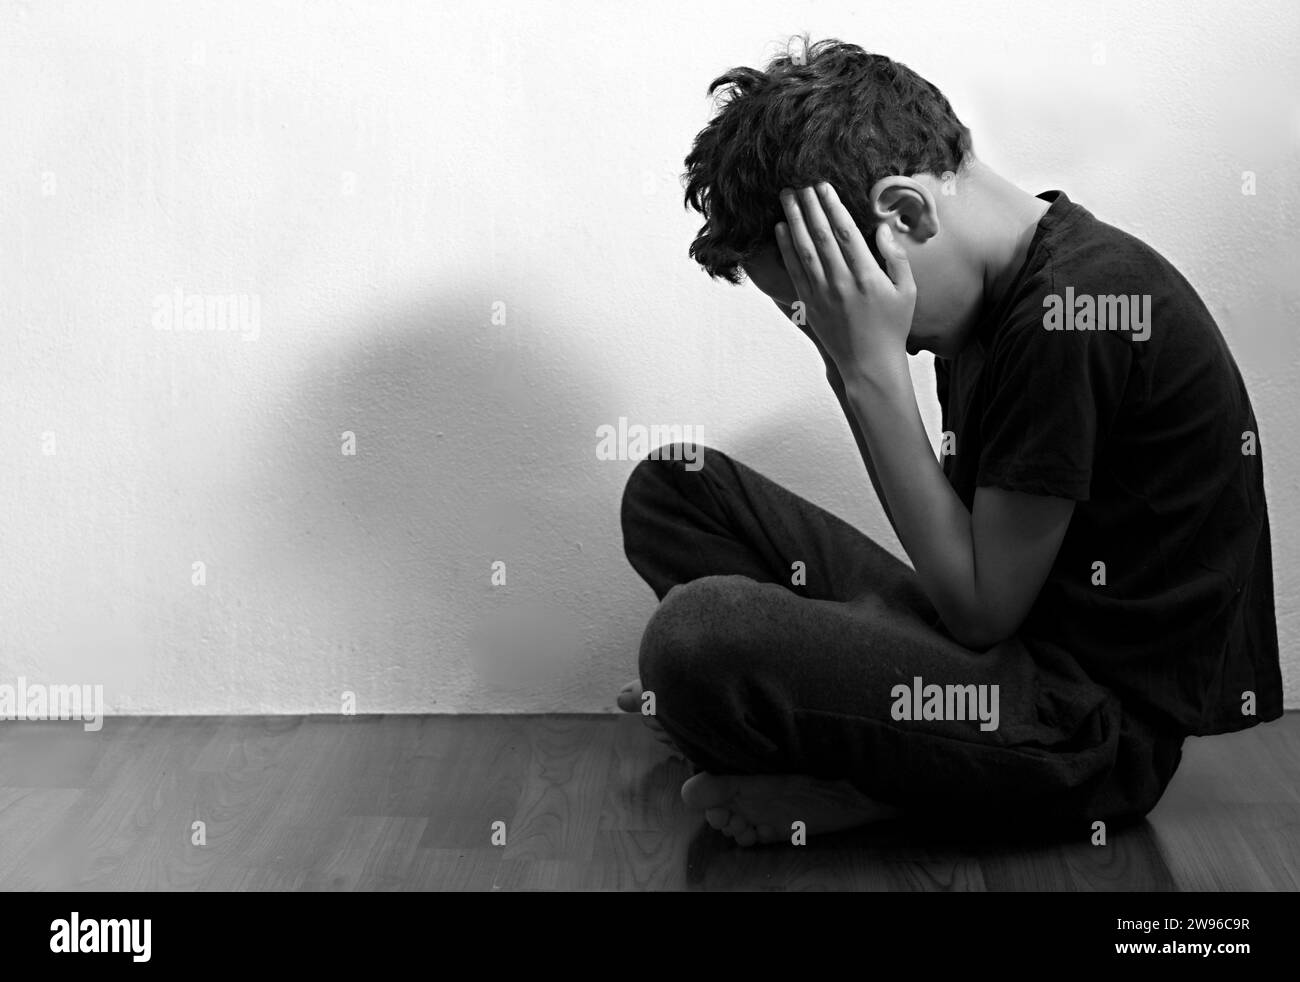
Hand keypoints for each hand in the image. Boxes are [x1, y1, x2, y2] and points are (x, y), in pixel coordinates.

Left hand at [775, 183, 915, 380]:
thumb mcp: (907, 291)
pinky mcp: (809, 304)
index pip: (845, 233)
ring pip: (803, 249)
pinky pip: (794, 270)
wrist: (868, 364)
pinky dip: (786, 247)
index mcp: (867, 277)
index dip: (832, 207)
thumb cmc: (892, 326)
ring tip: (786, 197)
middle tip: (799, 181)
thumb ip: (896, 258)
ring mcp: (822, 294)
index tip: (824, 186)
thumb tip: (882, 228)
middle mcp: (841, 283)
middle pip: (820, 236)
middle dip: (809, 206)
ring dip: (793, 220)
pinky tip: (781, 229)